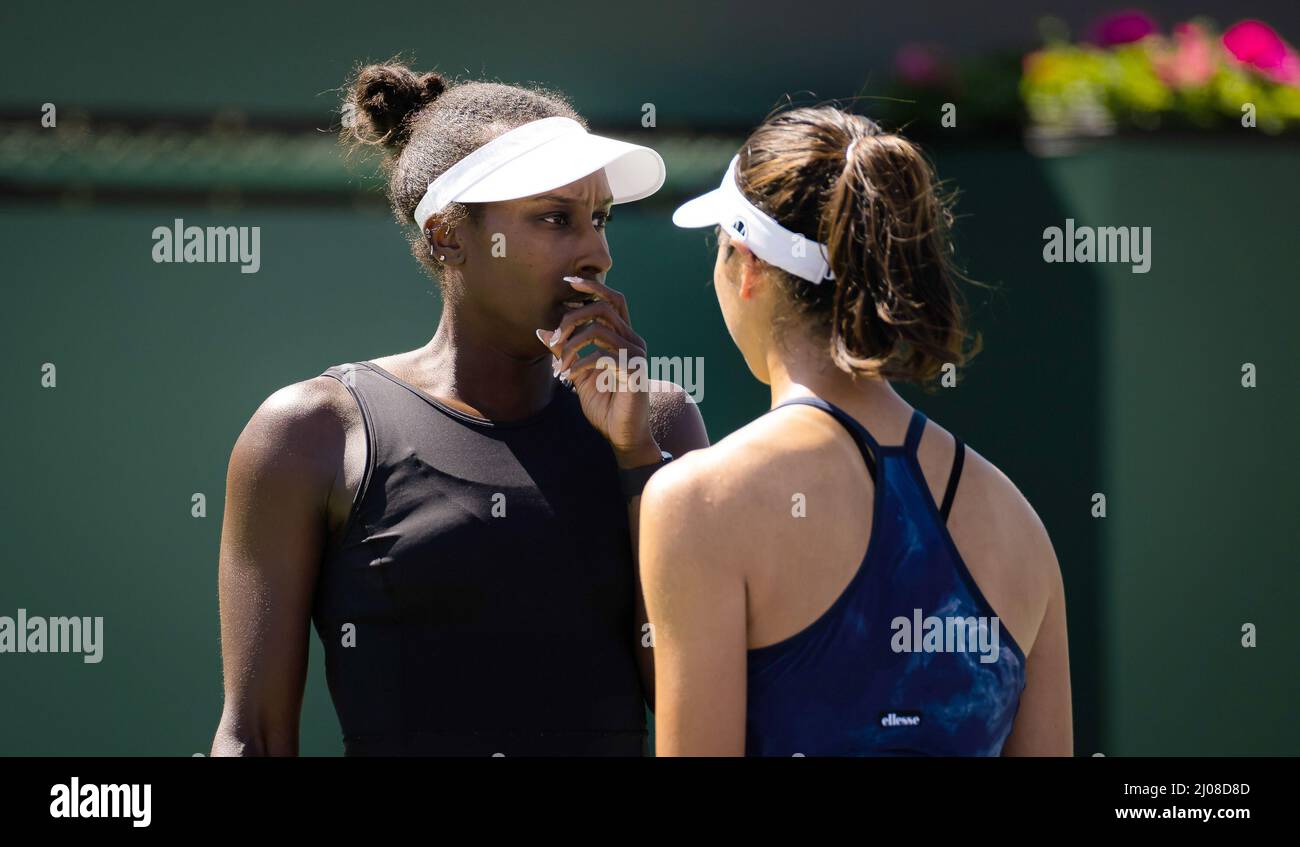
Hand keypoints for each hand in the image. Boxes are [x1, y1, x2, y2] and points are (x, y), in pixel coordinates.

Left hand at [535, 276, 658, 465]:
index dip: (593, 286)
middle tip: (555, 338)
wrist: (623, 434)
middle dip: (573, 317)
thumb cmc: (605, 404)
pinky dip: (579, 363)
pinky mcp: (634, 371)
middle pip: (604, 308)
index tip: (568, 282)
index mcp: (624, 337)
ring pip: (599, 329)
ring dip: (572, 345)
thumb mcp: (579, 373)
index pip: (614, 300)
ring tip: (559, 365)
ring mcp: (637, 355)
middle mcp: (634, 341)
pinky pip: (601, 355)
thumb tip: (541, 331)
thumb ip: (564, 351)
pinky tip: (569, 377)